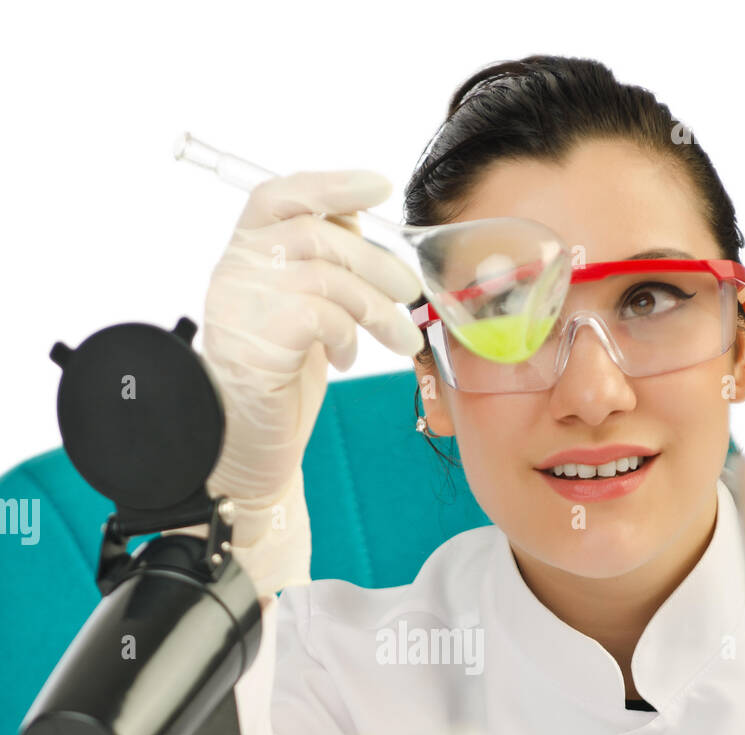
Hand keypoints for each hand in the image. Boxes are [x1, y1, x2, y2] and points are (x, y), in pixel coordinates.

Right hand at [201, 168, 423, 561]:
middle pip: (316, 233)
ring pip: (328, 276)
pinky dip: (349, 338)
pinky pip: (324, 317)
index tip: (380, 186)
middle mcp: (236, 270)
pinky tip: (347, 360)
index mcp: (244, 253)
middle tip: (411, 291)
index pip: (280, 195)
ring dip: (379, 307)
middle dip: (377, 261)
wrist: (245, 443)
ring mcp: (242, 304)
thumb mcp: (302, 309)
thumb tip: (363, 227)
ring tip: (401, 337)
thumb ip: (320, 265)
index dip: (332, 183)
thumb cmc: (279, 377)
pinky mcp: (258, 342)